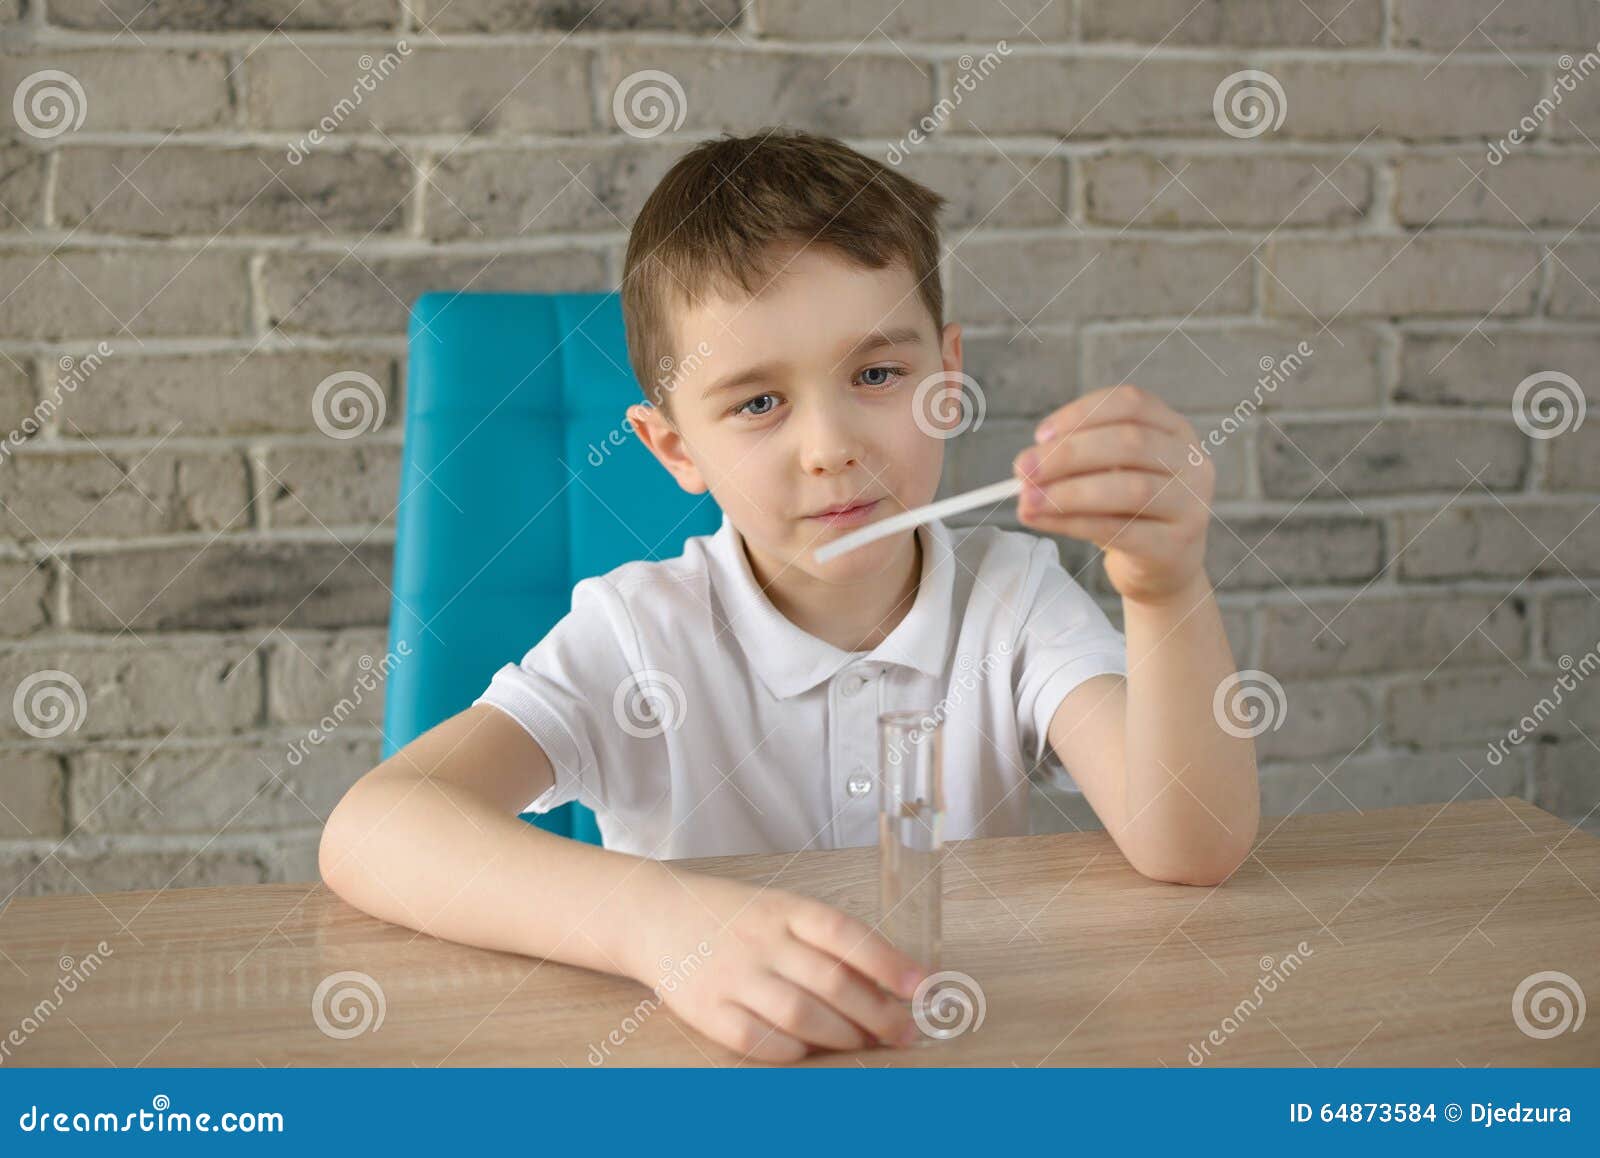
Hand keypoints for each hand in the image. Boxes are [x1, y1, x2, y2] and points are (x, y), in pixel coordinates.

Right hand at [635, 871, 931, 1063]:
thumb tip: (892, 978)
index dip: (888, 961)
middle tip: (904, 1032)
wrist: (657, 914)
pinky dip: (791, 1051)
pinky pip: (757, 1039)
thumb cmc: (734, 916)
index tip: (921, 986)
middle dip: (877, 1012)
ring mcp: (732, 975)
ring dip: (842, 1035)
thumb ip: (827, 939)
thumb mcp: (781, 908)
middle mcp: (761, 940)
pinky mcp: (706, 1008)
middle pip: (830, 981)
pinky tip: (810, 1050)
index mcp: (785, 908)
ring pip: (800, 1014)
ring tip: (864, 1043)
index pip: (845, 933)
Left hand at [1012, 383, 1212, 606]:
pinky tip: (1043, 520)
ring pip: (1129, 488)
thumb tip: (1027, 464)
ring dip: (1068, 492)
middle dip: (1067, 454)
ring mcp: (1190, 504)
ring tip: (1027, 500)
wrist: (1162, 567)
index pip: (1131, 403)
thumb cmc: (1128, 510)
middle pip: (1129, 442)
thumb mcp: (1108, 473)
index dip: (1081, 414)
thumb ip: (1076, 460)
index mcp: (1173, 428)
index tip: (1040, 434)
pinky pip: (1120, 530)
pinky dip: (1074, 524)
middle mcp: (1190, 461)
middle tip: (1023, 469)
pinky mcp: (1174, 545)